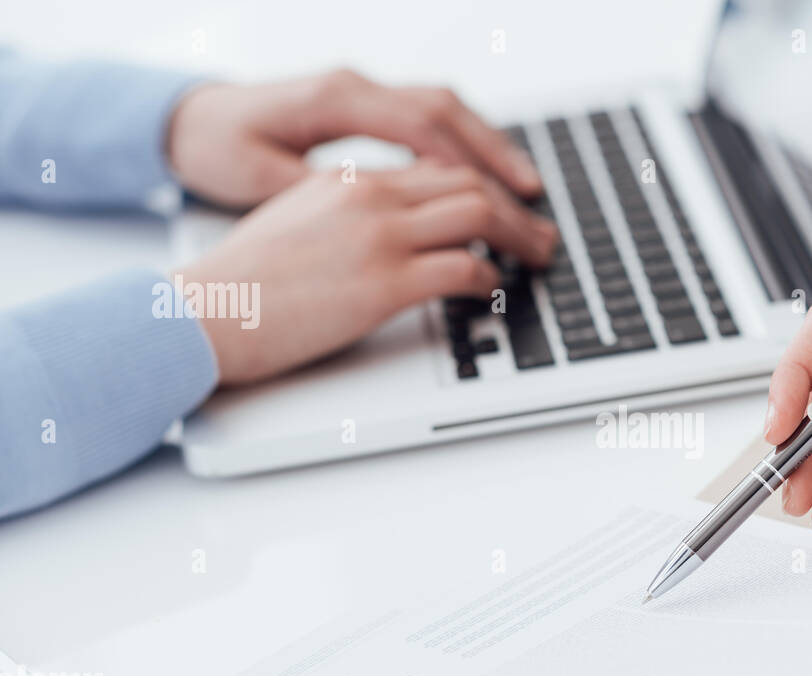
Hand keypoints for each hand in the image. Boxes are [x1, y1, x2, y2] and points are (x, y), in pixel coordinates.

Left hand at [167, 69, 541, 207]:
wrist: (188, 121)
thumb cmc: (219, 148)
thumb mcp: (258, 178)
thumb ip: (322, 188)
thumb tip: (378, 206)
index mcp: (333, 100)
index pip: (420, 126)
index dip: (468, 163)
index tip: (503, 200)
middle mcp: (355, 87)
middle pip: (446, 110)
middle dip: (495, 153)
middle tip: (533, 197)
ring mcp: (363, 93)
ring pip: (444, 110)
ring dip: (488, 147)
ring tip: (525, 188)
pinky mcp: (364, 108)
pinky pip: (427, 120)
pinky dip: (463, 145)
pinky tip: (485, 176)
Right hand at [179, 163, 556, 384]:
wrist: (209, 311)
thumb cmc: (245, 280)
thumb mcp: (296, 219)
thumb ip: (346, 212)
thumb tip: (390, 227)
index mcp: (350, 179)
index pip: (438, 168)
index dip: (483, 188)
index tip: (506, 208)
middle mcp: (370, 197)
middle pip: (469, 185)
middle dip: (517, 210)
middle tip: (541, 235)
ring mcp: (380, 238)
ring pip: (479, 215)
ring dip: (519, 238)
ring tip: (538, 257)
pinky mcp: (385, 284)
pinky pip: (463, 267)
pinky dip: (490, 277)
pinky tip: (494, 288)